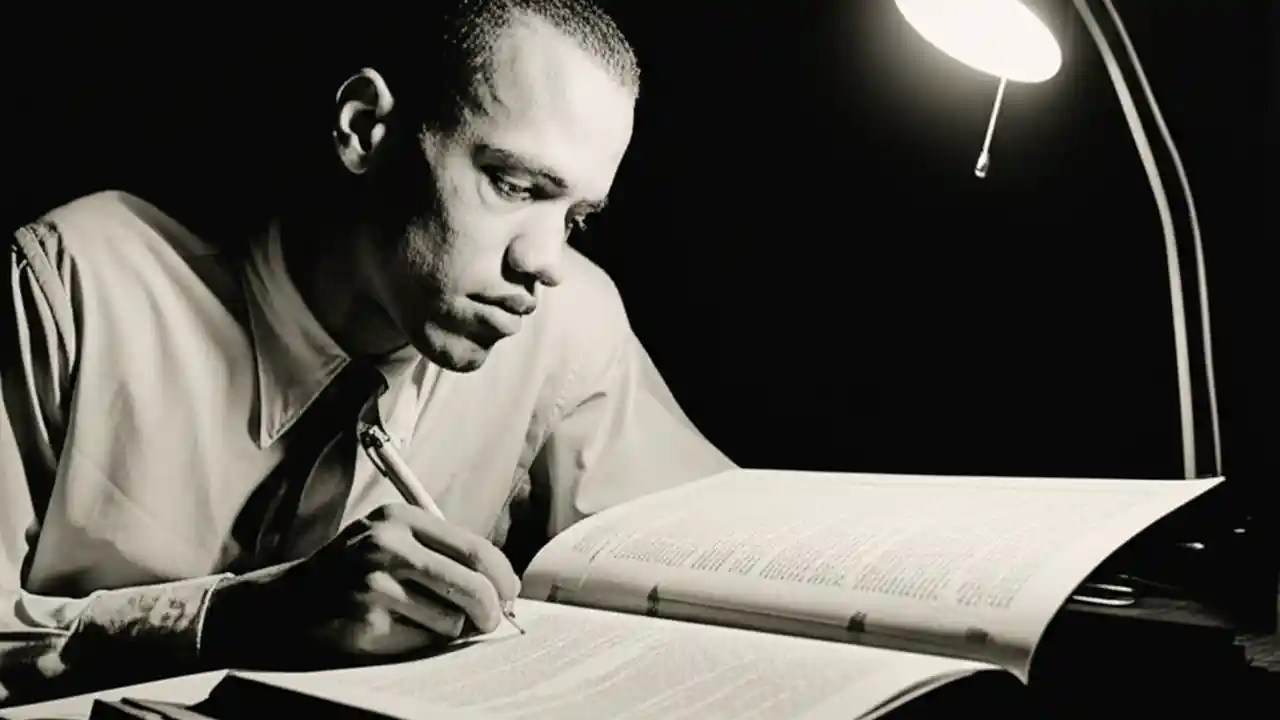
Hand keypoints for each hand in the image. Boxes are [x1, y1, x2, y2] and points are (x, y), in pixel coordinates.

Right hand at [204, 503, 519, 666]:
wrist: (285, 602)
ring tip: (419, 619)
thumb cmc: (350, 573)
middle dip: (491, 611)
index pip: (475, 547)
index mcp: (399, 518)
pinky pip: (421, 640)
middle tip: (491, 622)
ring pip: (451, 619)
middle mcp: (387, 544)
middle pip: (472, 585)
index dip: (502, 576)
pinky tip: (394, 630)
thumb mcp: (389, 542)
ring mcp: (374, 584)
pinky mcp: (366, 621)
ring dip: (448, 629)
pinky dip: (419, 642)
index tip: (511, 593)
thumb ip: (439, 555)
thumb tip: (500, 589)